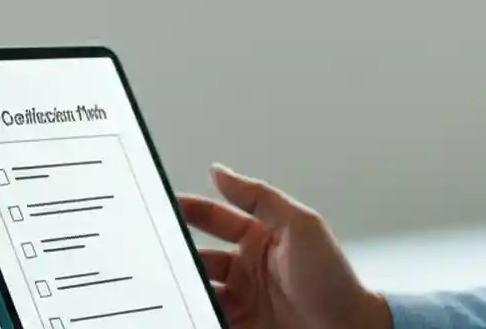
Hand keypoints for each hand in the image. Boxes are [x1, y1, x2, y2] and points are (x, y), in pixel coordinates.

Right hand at [177, 164, 392, 328]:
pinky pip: (205, 314)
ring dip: (182, 284)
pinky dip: (191, 310)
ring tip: (163, 283)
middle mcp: (248, 267)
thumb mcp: (300, 225)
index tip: (160, 205)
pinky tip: (180, 306)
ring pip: (197, 287)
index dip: (190, 210)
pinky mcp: (238, 325)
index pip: (216, 218)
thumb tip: (220, 172)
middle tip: (152, 249)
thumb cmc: (333, 278)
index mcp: (261, 236)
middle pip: (199, 256)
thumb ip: (259, 197)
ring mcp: (242, 298)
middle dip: (176, 252)